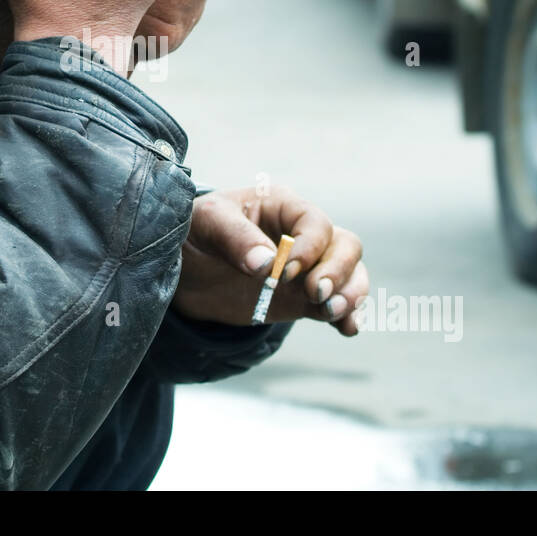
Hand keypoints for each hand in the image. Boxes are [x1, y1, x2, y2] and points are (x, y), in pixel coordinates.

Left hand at [172, 186, 366, 335]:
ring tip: (332, 312)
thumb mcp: (207, 222)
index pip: (315, 223)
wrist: (186, 266)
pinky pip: (336, 303)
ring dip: (349, 294)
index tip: (284, 272)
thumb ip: (235, 238)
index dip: (309, 247)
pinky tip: (348, 328)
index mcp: (283, 206)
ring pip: (350, 274)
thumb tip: (265, 263)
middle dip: (337, 271)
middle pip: (345, 246)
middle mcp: (304, 234)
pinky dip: (347, 316)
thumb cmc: (198, 230)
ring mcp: (308, 268)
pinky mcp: (303, 298)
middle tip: (315, 293)